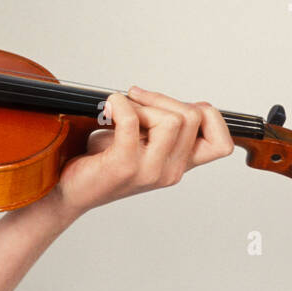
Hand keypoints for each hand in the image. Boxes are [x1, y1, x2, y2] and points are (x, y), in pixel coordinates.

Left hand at [49, 85, 234, 218]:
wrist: (69, 191)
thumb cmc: (101, 161)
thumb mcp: (140, 142)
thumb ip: (160, 124)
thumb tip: (160, 98)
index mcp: (179, 165)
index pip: (222, 143)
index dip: (209, 116)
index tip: (173, 107)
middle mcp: (170, 171)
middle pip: (193, 117)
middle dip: (163, 99)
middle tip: (135, 100)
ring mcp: (149, 171)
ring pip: (172, 120)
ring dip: (144, 104)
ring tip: (121, 109)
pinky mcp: (123, 166)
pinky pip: (132, 122)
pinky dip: (119, 105)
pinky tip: (108, 107)